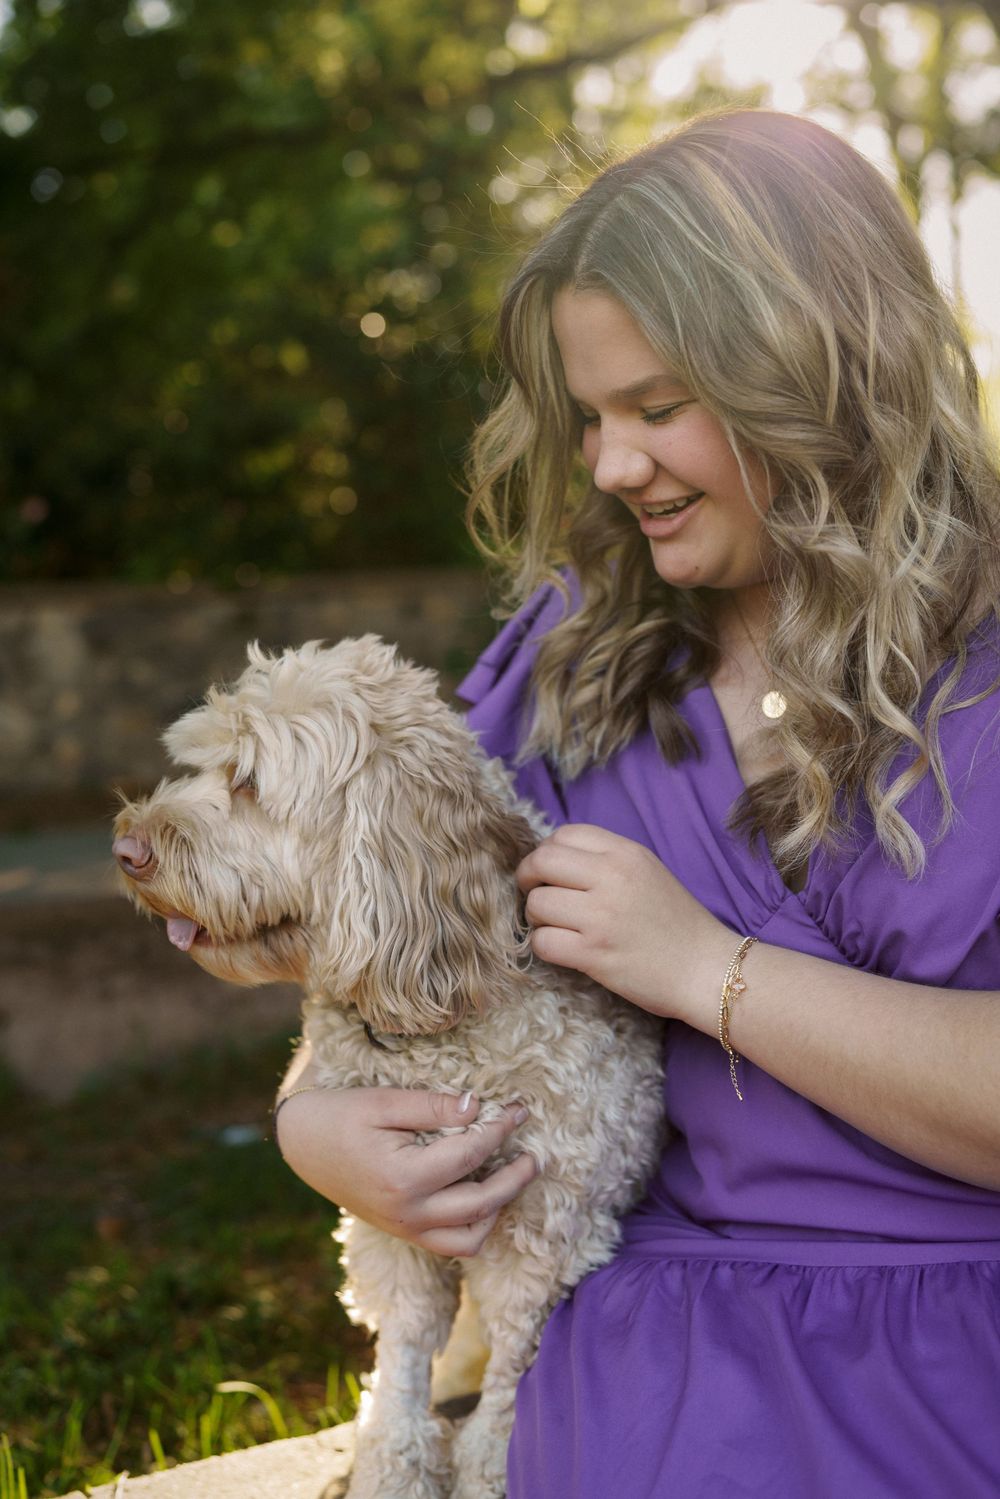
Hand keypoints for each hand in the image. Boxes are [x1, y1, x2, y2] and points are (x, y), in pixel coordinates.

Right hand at [274, 1083, 537, 1257]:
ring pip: (469, 1238)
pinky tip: (484, 1197)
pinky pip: (450, 1244)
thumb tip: (479, 1108)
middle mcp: (407, 1212)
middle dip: (515, 1178)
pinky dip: (474, 1226)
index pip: (470, 1156)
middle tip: (534, 1155)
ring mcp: (405, 1228)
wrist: (301, 1144)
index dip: (500, 1131)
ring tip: (511, 1178)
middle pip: (481, 1204)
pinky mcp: (403, 1232)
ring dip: (497, 1210)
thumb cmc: (340, 1115)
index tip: (520, 1110)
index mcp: (403, 1177)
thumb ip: (432, 1107)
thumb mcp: (384, 1100)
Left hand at [517, 823, 724, 1020]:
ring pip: (537, 903)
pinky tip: (561, 948)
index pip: (564, 834)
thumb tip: (555, 859)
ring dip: (536, 916)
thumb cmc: (678, 923)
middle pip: (541, 861)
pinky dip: (543, 945)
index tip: (549, 872)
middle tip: (536, 894)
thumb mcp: (648, 872)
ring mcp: (601, 917)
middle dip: (528, 878)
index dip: (546, 852)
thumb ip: (606, 860)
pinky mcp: (594, 954)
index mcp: (626, 854)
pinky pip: (542, 942)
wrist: (706, 969)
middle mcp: (612, 878)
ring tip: (554, 925)